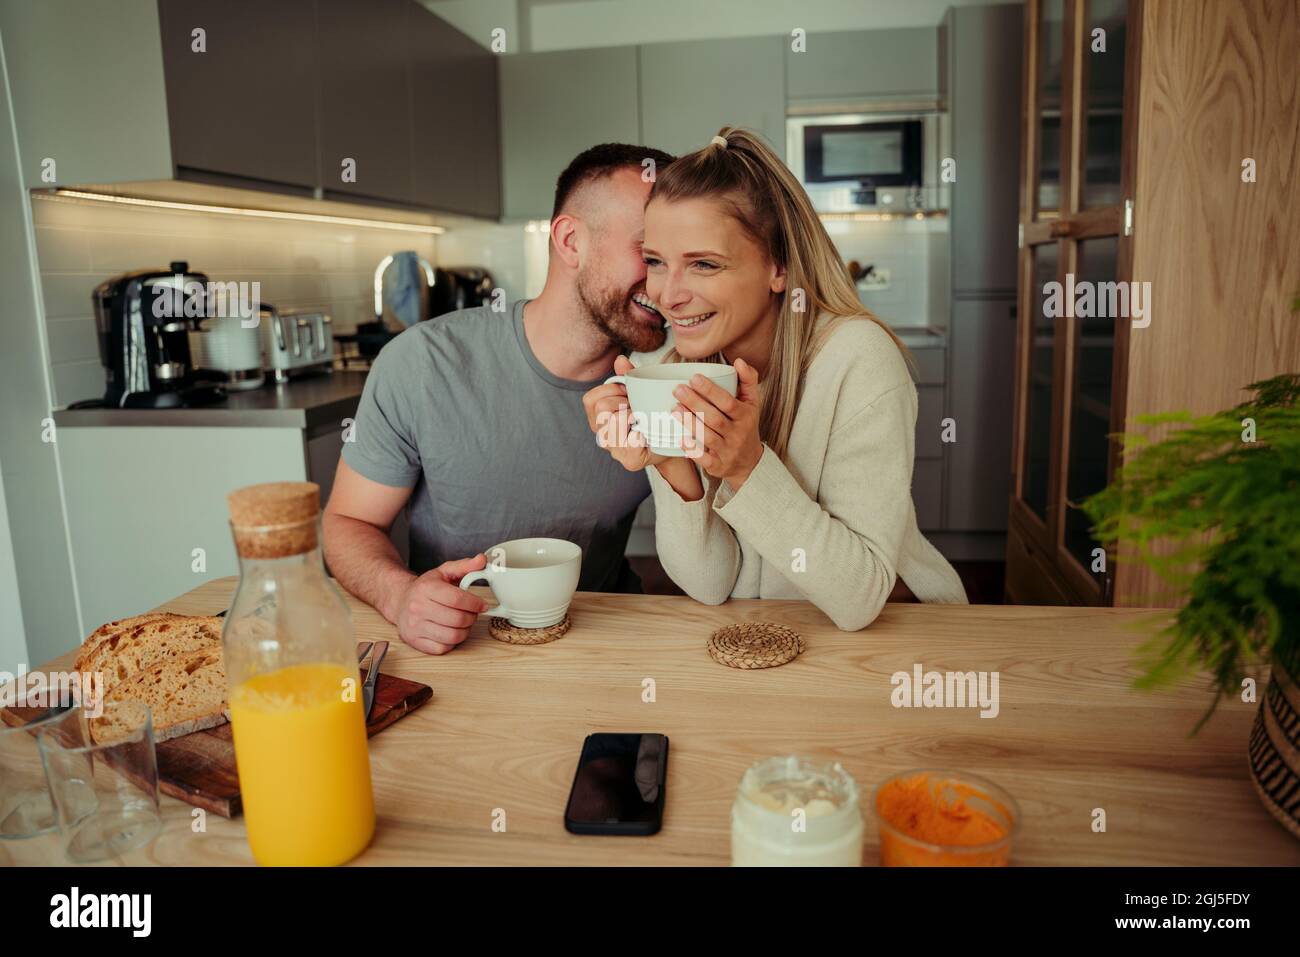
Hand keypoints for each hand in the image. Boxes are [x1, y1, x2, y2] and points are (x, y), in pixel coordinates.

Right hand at [389, 554, 488, 654]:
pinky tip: (451, 631)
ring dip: (465, 630)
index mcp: (426, 588)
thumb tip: (482, 560)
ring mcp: (415, 626)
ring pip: (453, 636)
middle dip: (472, 617)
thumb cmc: (426, 588)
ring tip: (463, 622)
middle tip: (472, 614)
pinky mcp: (415, 641)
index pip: (457, 599)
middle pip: (458, 619)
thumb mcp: (444, 572)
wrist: (400, 601)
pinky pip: (443, 648)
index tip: (482, 605)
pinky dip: (452, 642)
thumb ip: (465, 566)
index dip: (475, 604)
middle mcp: (418, 607)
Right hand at [581, 354, 668, 471]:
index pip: (590, 399)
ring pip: (614, 421)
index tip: (627, 392)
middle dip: (622, 401)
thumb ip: (628, 377)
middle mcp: (602, 436)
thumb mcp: (639, 393)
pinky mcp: (630, 461)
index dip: (610, 390)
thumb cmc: (652, 415)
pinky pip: (631, 440)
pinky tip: (646, 431)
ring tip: (642, 417)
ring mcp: (615, 451)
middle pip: (602, 408)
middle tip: (637, 405)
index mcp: (599, 419)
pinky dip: (640, 431)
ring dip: (632, 414)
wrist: (674, 441)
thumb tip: (620, 360)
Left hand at [672, 357, 763, 487]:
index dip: (711, 391)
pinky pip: (704, 458)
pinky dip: (692, 449)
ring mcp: (727, 451)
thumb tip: (739, 361)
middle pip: (715, 418)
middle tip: (677, 389)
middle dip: (695, 403)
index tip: (694, 377)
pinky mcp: (717, 466)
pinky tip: (680, 438)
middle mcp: (737, 434)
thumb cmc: (746, 426)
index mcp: (746, 416)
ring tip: (674, 408)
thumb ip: (748, 380)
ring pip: (707, 437)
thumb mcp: (752, 403)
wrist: (750, 463)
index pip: (728, 402)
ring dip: (690, 422)